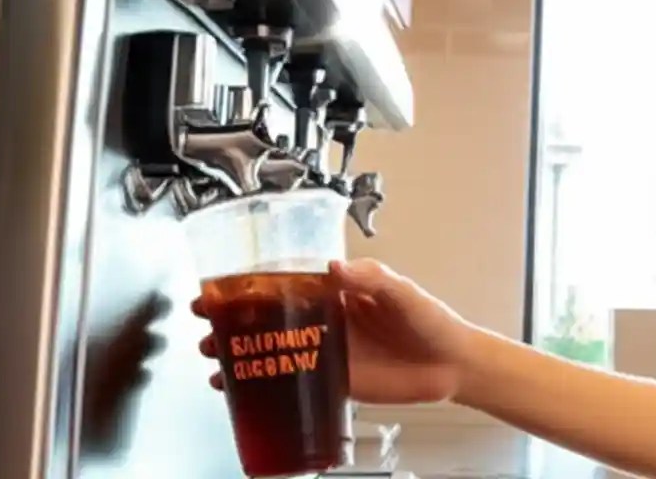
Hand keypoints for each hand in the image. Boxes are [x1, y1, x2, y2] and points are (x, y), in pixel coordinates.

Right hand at [193, 258, 475, 403]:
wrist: (452, 366)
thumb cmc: (431, 321)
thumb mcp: (402, 292)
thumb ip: (370, 278)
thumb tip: (335, 266)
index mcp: (338, 292)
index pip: (286, 282)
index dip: (252, 282)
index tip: (222, 282)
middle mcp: (327, 319)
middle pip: (268, 315)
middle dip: (231, 316)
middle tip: (203, 319)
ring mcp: (326, 351)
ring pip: (271, 348)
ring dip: (237, 351)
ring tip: (210, 353)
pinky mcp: (332, 381)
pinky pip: (289, 382)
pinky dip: (260, 385)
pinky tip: (236, 389)